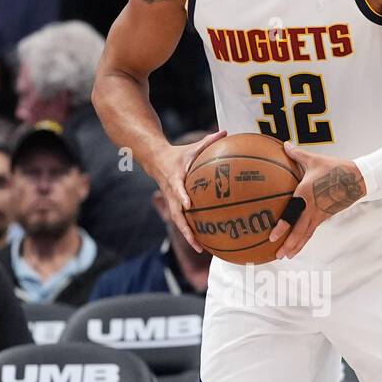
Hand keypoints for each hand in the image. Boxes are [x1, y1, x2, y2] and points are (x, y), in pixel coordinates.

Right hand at [155, 129, 226, 251]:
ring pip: (178, 221)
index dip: (182, 196)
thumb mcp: (192, 146)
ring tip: (200, 249)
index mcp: (175, 178)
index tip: (189, 205)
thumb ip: (208, 141)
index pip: (177, 188)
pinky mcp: (173, 205)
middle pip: (176, 214)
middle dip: (185, 228)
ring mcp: (171, 201)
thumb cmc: (178, 154)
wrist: (155, 160)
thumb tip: (226, 132)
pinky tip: (201, 242)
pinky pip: (181, 220)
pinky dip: (189, 231)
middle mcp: (172, 193)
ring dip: (187, 235)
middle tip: (196, 241)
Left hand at [268, 143, 365, 259]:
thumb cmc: (334, 168)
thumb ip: (297, 154)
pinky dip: (304, 239)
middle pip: (299, 231)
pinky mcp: (325, 217)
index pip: (292, 214)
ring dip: (296, 246)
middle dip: (288, 244)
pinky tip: (298, 245)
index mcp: (306, 194)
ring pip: (306, 234)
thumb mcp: (314, 160)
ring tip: (286, 256)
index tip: (272, 237)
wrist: (357, 179)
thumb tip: (284, 145)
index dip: (282, 227)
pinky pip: (312, 230)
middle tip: (278, 256)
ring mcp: (320, 214)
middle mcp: (312, 208)